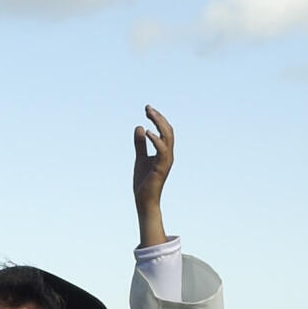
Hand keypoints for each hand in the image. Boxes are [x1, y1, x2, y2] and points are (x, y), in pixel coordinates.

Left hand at [132, 105, 173, 246]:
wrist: (144, 200)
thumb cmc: (144, 181)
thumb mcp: (140, 158)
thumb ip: (140, 144)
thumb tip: (139, 127)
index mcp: (164, 152)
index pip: (164, 131)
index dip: (157, 119)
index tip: (147, 109)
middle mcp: (168, 155)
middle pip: (168, 131)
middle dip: (158, 118)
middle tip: (147, 108)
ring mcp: (166, 161)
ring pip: (167, 138)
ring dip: (159, 124)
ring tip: (149, 115)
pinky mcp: (161, 168)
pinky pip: (162, 151)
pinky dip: (156, 140)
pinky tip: (147, 133)